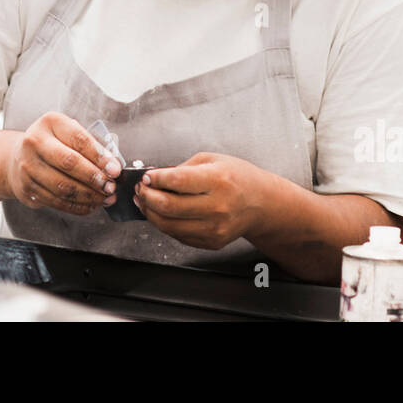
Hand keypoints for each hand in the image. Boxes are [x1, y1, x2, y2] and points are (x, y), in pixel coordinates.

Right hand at [6, 112, 119, 215]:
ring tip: (104, 198)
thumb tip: (113, 167)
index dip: (100, 156)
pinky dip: (77, 206)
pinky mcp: (26, 188)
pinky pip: (56, 201)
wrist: (18, 156)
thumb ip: (90, 145)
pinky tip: (90, 205)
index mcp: (50, 123)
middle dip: (94, 178)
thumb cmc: (52, 143)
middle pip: (70, 163)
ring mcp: (28, 166)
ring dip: (89, 196)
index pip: (79, 139)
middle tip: (110, 186)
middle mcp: (35, 142)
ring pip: (63, 187)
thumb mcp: (68, 133)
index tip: (115, 169)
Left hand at [133, 153, 266, 249]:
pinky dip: (165, 224)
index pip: (177, 181)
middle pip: (169, 206)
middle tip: (141, 189)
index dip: (155, 179)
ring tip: (145, 201)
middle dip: (147, 197)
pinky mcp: (211, 242)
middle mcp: (217, 207)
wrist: (261, 204)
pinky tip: (160, 213)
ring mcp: (214, 228)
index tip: (146, 177)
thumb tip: (156, 177)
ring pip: (169, 226)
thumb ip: (183, 168)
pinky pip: (178, 235)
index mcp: (218, 181)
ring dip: (150, 213)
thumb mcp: (213, 160)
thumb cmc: (238, 178)